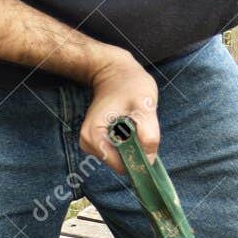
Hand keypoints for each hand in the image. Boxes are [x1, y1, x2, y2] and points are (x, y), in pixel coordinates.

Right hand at [81, 45, 159, 173]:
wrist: (115, 71)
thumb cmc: (130, 84)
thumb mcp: (144, 105)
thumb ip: (148, 132)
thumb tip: (149, 159)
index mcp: (94, 137)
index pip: (120, 166)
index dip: (139, 160)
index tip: (148, 142)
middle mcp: (88, 144)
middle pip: (120, 163)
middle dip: (136, 150)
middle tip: (140, 125)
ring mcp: (92, 144)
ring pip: (121, 158)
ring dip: (134, 146)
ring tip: (134, 122)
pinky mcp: (98, 142)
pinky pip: (119, 151)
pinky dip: (129, 143)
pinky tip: (130, 125)